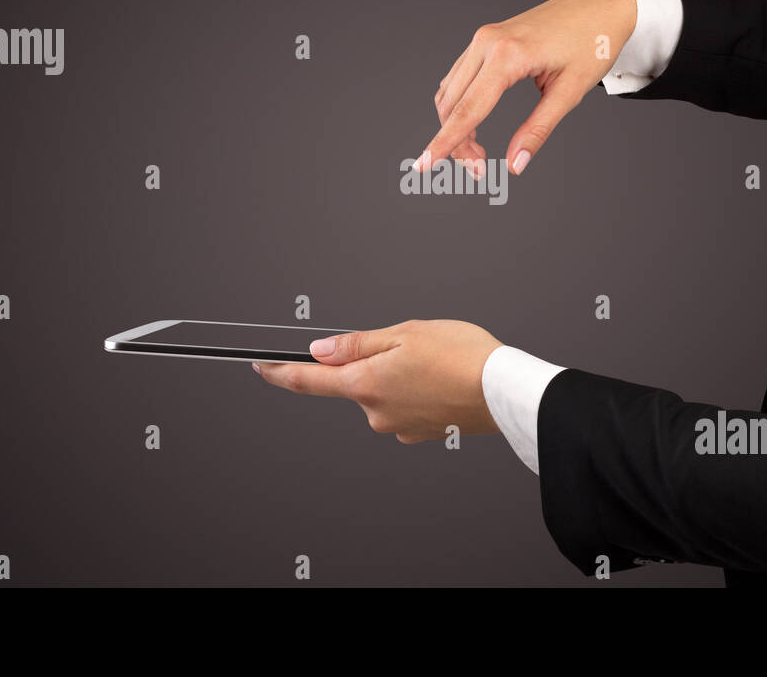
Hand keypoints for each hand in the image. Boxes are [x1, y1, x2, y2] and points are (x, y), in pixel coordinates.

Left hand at [256, 320, 502, 442]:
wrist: (505, 392)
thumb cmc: (463, 357)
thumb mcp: (405, 333)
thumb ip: (357, 344)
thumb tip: (321, 350)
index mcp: (365, 383)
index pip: (309, 380)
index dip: (280, 372)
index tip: (261, 366)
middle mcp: (376, 413)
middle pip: (357, 382)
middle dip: (375, 361)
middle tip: (412, 342)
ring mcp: (398, 427)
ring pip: (385, 392)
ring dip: (400, 375)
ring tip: (437, 360)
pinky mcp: (421, 432)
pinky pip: (407, 406)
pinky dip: (418, 390)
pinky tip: (443, 379)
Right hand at [416, 0, 636, 177]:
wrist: (601, 5)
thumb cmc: (592, 43)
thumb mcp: (570, 92)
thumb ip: (538, 130)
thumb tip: (515, 165)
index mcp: (507, 55)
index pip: (467, 110)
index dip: (444, 143)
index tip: (423, 166)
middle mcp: (486, 42)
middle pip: (453, 104)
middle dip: (457, 142)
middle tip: (479, 171)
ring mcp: (483, 38)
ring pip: (450, 92)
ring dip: (456, 126)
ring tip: (479, 153)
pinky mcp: (486, 40)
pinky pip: (459, 78)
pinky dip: (460, 105)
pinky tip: (474, 124)